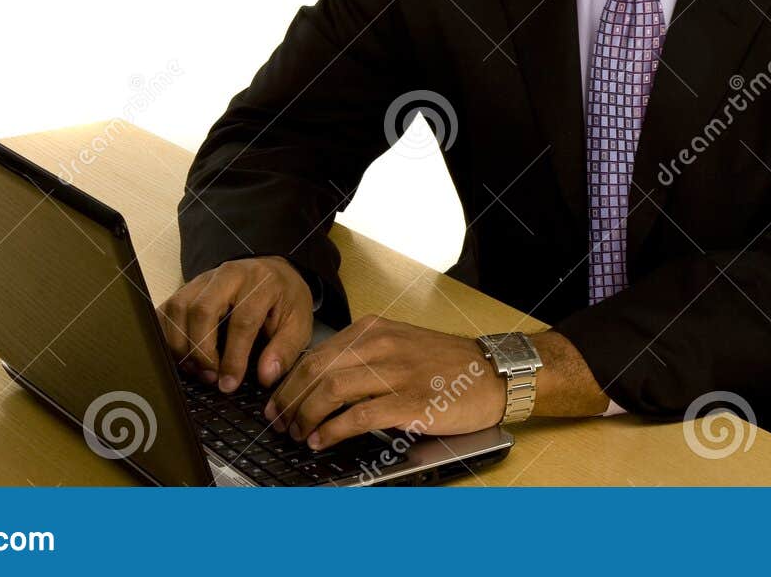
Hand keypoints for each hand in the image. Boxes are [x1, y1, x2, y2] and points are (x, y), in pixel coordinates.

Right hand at [156, 256, 312, 391]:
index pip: (242, 321)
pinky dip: (166, 334)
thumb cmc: (285, 300)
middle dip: (201, 350)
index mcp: (262, 282)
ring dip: (181, 345)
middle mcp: (230, 274)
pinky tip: (179, 355)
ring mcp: (205, 277)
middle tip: (209, 376)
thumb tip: (266, 376)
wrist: (273, 272)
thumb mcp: (298, 323)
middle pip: (202, 310)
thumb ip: (285, 350)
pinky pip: (166, 308)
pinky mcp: (188, 285)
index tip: (229, 384)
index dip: (233, 357)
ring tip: (196, 369)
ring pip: (179, 308)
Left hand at [263, 314, 504, 449]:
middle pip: (316, 369)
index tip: (277, 402)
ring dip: (306, 415)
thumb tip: (321, 383)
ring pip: (331, 389)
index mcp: (374, 330)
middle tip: (280, 423)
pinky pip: (358, 415)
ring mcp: (395, 372)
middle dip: (289, 400)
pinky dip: (332, 430)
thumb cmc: (448, 364)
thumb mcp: (401, 345)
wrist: (493, 374)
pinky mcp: (409, 401)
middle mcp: (381, 344)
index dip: (288, 382)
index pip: (316, 353)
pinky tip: (322, 440)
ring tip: (298, 434)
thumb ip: (364, 356)